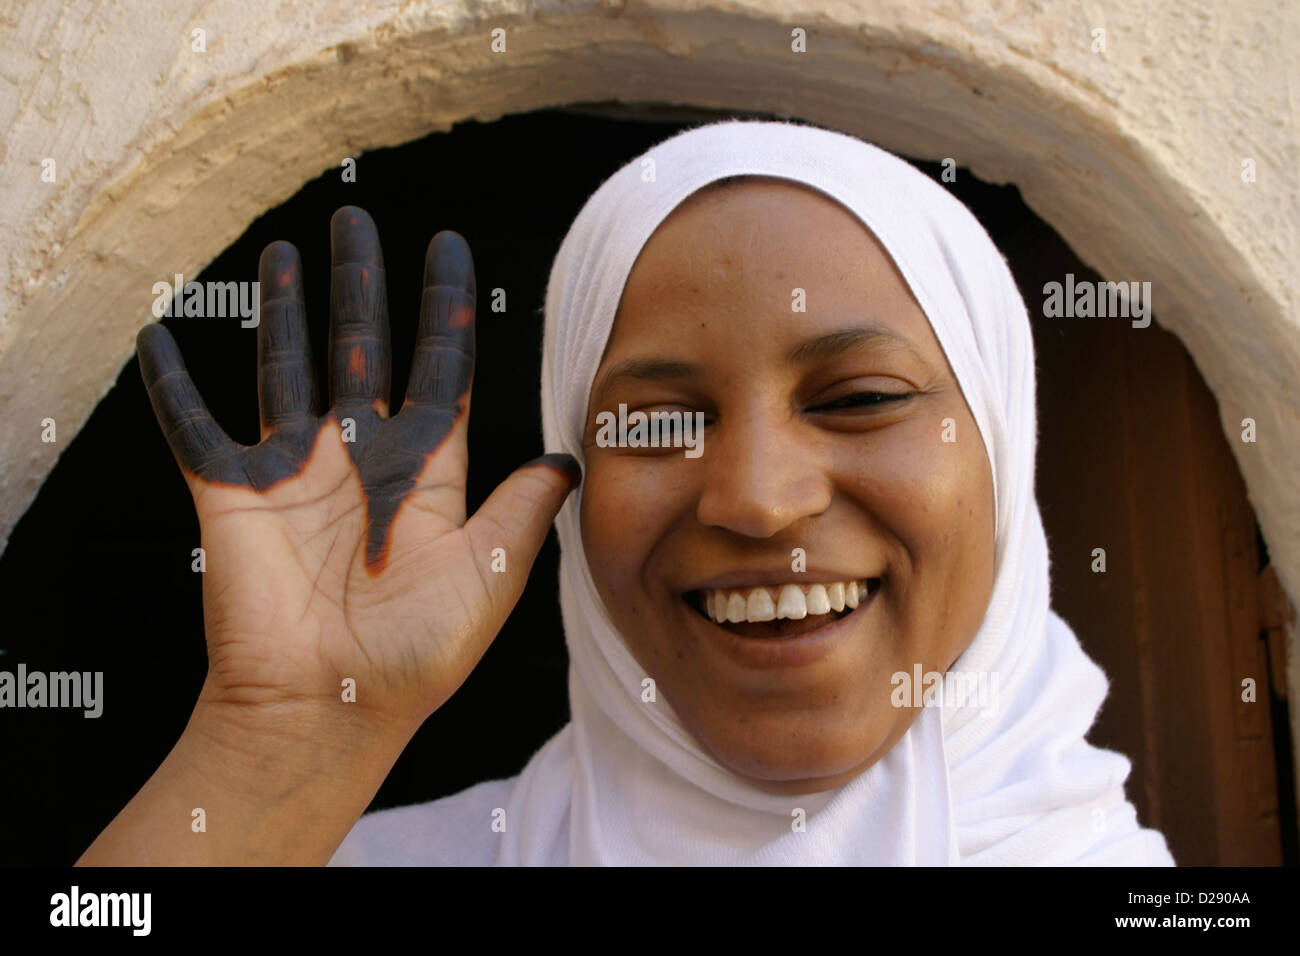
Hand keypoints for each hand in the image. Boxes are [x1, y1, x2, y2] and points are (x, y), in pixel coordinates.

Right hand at [136, 205, 578, 739]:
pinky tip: (160, 339)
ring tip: (286, 250)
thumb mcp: (491, 574)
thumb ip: (525, 510)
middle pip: (360, 349)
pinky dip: (173, 387)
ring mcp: (294, 473)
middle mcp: (360, 460)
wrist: (329, 711)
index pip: (439, 370)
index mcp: (423, 473)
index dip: (444, 310)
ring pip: (286, 368)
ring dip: (283, 310)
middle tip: (356, 221)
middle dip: (360, 286)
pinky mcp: (232, 495)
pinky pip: (194, 428)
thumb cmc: (417, 655)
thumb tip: (570, 458)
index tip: (447, 248)